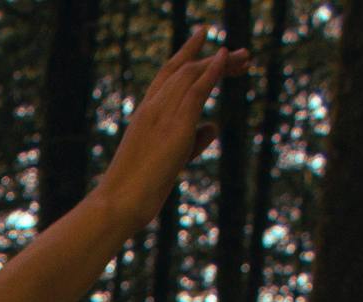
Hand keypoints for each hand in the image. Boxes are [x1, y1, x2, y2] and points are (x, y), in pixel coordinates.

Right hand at [98, 31, 248, 236]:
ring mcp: (162, 115)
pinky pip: (196, 91)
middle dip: (213, 59)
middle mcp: (152, 108)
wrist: (116, 204)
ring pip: (193, 76)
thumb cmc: (133, 192)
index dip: (186, 52)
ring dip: (222, 63)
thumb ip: (191, 140)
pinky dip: (212, 71)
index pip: (167, 74)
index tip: (203, 36)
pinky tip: (226, 58)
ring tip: (245, 58)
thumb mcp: (167, 160)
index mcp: (144, 115)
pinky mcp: (175, 127)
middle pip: (185, 70)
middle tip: (243, 56)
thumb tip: (212, 126)